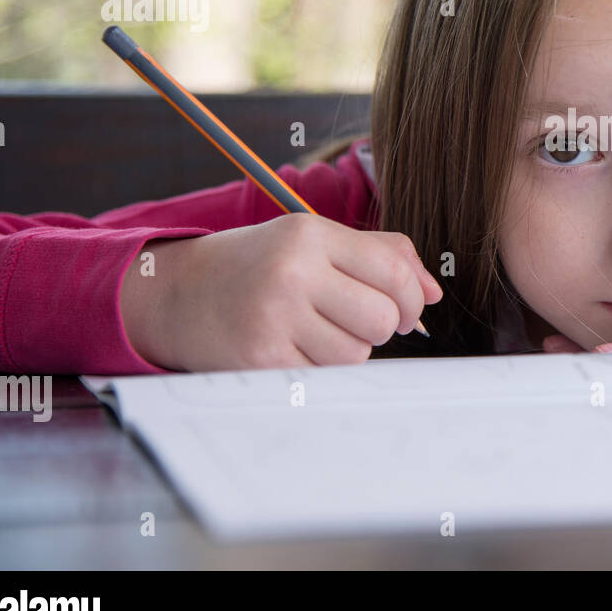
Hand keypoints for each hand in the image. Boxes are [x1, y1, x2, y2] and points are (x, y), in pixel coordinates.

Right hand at [119, 213, 442, 370]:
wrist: (176, 293)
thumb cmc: (260, 265)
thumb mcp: (313, 240)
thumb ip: (382, 255)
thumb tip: (435, 292)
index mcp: (310, 234)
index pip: (395, 273)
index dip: (413, 297)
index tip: (405, 307)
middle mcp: (292, 272)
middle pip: (382, 319)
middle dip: (380, 326)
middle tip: (352, 318)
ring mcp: (274, 318)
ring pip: (357, 353)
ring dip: (346, 349)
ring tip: (312, 329)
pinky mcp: (261, 360)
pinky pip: (324, 376)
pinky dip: (317, 367)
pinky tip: (290, 346)